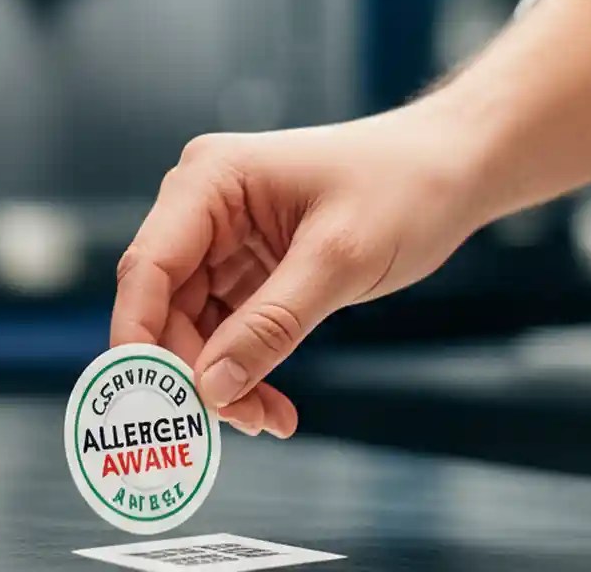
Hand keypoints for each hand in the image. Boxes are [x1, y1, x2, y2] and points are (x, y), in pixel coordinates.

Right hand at [109, 101, 486, 437]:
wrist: (451, 169)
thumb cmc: (403, 188)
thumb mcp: (339, 260)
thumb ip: (271, 325)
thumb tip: (210, 388)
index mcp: (210, 179)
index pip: (149, 267)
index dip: (139, 338)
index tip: (151, 401)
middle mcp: (203, 204)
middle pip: (165, 304)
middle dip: (194, 369)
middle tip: (240, 422)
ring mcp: (222, 236)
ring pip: (192, 325)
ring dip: (221, 378)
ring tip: (268, 420)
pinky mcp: (246, 264)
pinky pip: (225, 327)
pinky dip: (243, 367)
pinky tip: (271, 403)